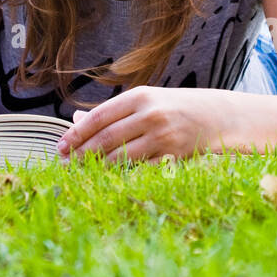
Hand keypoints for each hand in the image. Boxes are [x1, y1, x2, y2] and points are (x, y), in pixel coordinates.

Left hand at [56, 86, 240, 164]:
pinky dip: (122, 176)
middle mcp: (151, 114)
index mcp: (140, 96)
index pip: (99, 116)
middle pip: (107, 138)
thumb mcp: (143, 101)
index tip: (61, 146)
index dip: (77, 133)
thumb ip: (111, 112)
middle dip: (82, 153)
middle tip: (64, 165)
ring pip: (122, 157)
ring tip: (81, 174)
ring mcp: (164, 136)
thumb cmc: (172, 108)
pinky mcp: (174, 157)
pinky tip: (108, 180)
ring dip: (98, 168)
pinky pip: (141, 171)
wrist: (215, 116)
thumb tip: (76, 120)